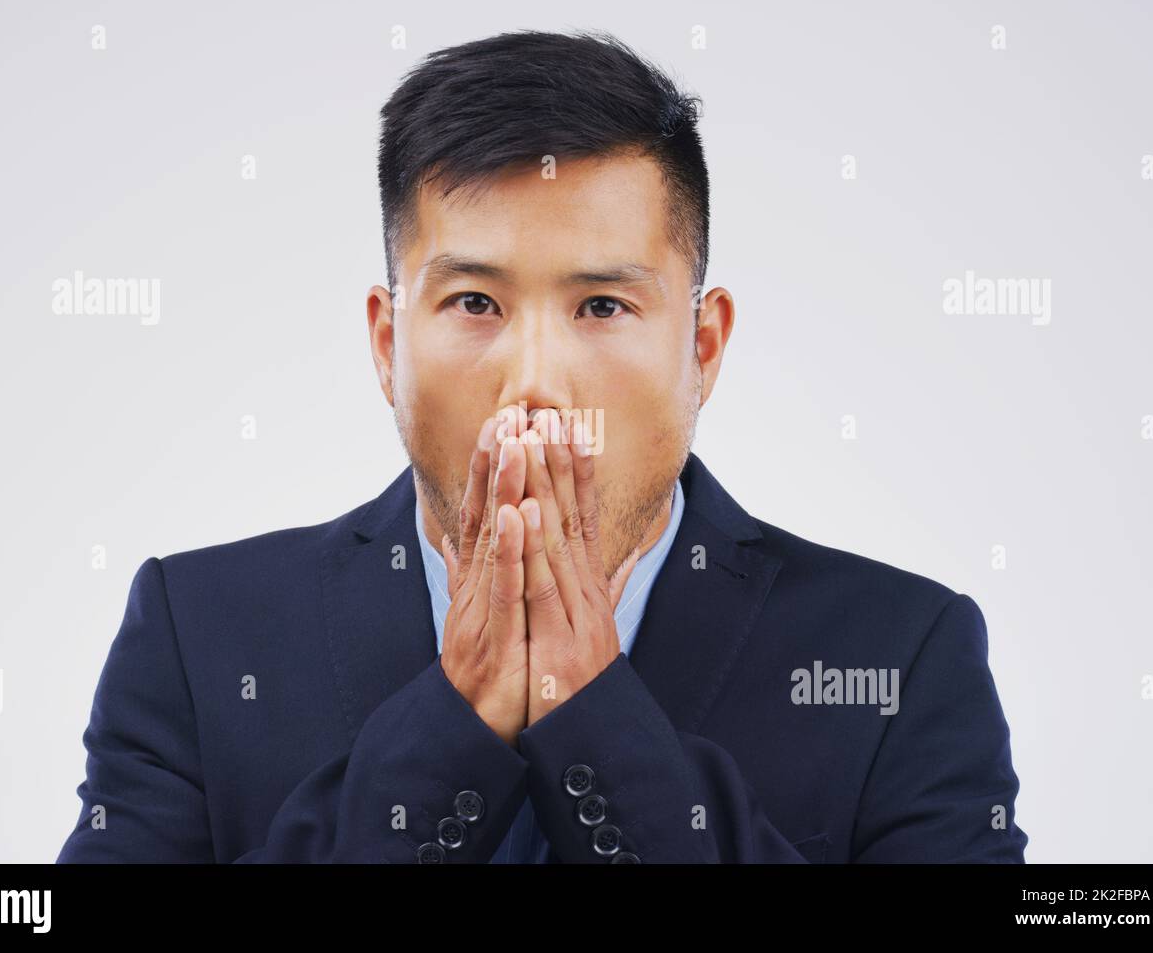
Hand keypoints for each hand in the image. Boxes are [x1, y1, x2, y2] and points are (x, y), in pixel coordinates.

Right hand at [439, 407, 530, 745]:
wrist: (478, 730)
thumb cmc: (488, 672)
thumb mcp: (485, 615)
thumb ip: (479, 574)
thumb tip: (461, 541)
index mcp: (482, 578)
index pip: (487, 512)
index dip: (493, 468)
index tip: (506, 422)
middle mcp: (475, 585)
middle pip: (484, 513)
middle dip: (494, 463)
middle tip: (504, 414)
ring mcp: (481, 607)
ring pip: (492, 539)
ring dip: (501, 489)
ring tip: (512, 444)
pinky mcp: (493, 634)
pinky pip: (502, 586)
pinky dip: (508, 550)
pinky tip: (513, 516)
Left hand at [518, 410, 640, 727]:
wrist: (585, 742)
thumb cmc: (580, 687)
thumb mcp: (594, 629)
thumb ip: (611, 586)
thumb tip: (632, 551)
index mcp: (588, 589)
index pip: (582, 518)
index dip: (577, 471)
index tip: (571, 425)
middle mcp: (586, 594)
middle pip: (572, 518)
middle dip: (561, 462)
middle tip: (552, 410)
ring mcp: (573, 615)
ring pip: (555, 539)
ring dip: (544, 486)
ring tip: (533, 439)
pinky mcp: (555, 640)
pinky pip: (538, 585)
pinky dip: (528, 545)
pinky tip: (520, 509)